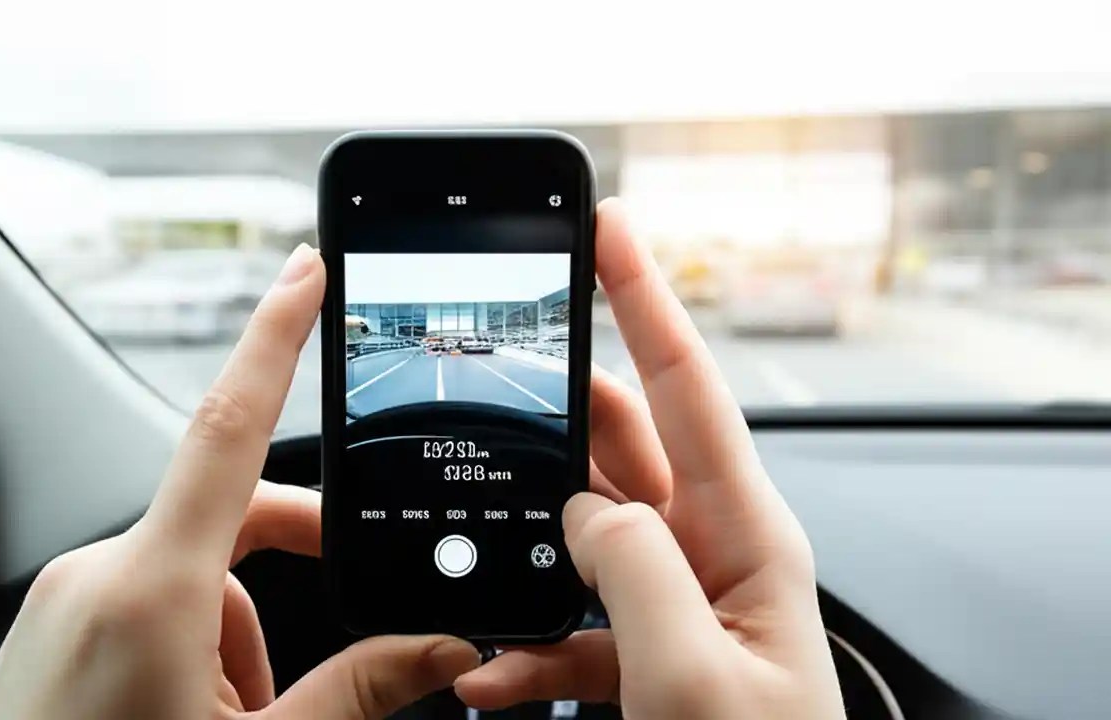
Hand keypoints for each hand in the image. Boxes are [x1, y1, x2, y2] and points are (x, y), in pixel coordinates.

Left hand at [0, 244, 478, 719]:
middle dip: (288, 585)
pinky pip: (144, 601)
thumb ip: (359, 692)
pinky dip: (187, 648)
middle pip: (231, 527)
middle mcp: (99, 572)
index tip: (307, 269)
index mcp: (152, 590)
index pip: (229, 428)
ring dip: (235, 644)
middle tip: (305, 679)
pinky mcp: (52, 622)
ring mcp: (67, 596)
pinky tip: (186, 718)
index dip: (274, 336)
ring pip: (191, 579)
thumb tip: (443, 648)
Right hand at [454, 200, 846, 718]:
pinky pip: (573, 622)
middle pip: (626, 445)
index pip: (690, 389)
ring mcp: (675, 600)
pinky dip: (525, 640)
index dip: (646, 300)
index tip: (609, 228)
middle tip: (502, 380)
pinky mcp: (644, 650)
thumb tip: (585, 508)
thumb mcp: (691, 680)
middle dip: (561, 413)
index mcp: (747, 538)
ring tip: (479, 549)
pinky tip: (489, 671)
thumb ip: (634, 573)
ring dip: (527, 539)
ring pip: (586, 530)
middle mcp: (714, 553)